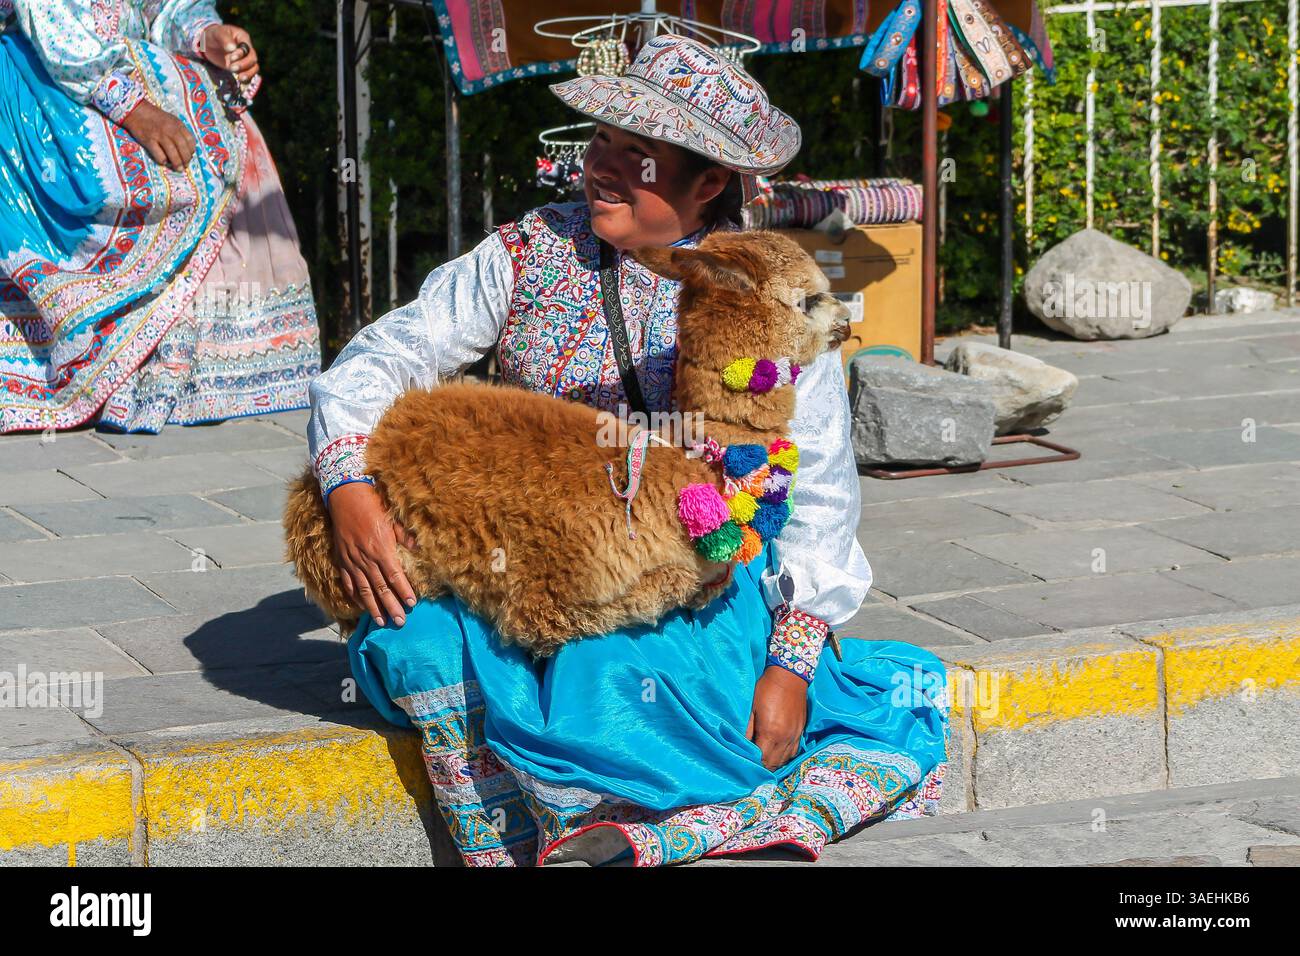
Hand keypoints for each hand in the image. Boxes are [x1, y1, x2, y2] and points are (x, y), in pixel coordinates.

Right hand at [121, 101, 194, 170]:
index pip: (190, 141)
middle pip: (183, 149)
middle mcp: (171, 130)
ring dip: (177, 164)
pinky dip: (163, 161)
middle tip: (185, 166)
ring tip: (178, 168)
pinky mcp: (149, 141)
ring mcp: (159, 136)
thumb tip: (187, 149)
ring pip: (173, 154)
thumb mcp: (172, 120)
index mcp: (178, 125)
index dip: (192, 151)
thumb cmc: (155, 117)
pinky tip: (163, 161)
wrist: (136, 110)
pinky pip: (159, 156)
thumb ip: (180, 132)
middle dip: (186, 160)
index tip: (190, 156)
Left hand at [201, 24, 258, 82]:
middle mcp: (247, 49)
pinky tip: (241, 82)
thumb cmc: (214, 35)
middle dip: (243, 65)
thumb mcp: (217, 33)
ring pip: (253, 68)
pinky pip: (249, 75)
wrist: (208, 43)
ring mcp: (245, 59)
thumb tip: (232, 48)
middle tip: (231, 68)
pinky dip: (247, 80)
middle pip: (252, 59)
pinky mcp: (242, 68)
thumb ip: (225, 39)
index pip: (247, 48)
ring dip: (248, 74)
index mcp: (243, 38)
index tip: (231, 58)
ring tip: (239, 78)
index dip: (241, 55)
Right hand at [327, 481, 417, 627]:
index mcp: (382, 549)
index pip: (395, 576)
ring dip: (373, 607)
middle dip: (391, 606)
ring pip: (364, 590)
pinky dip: (354, 596)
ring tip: (381, 621)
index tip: (412, 604)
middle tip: (400, 622)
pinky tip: (361, 606)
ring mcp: (352, 561)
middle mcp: (366, 558)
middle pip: (380, 588)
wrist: (345, 497)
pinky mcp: (341, 559)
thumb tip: (418, 549)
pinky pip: (348, 582)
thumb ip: (405, 537)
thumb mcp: (393, 520)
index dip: (404, 591)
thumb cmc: (372, 506)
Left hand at [746, 665, 808, 769]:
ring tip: (763, 761)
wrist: (789, 676)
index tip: (744, 763)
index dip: (752, 764)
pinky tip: (776, 753)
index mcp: (771, 732)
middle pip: (773, 764)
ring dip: (773, 763)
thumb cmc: (766, 689)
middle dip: (762, 767)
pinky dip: (784, 757)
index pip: (761, 759)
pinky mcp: (801, 732)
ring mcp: (795, 736)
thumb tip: (741, 745)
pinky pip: (793, 752)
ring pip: (784, 760)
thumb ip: (747, 729)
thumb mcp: (751, 708)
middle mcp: (785, 738)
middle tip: (751, 764)